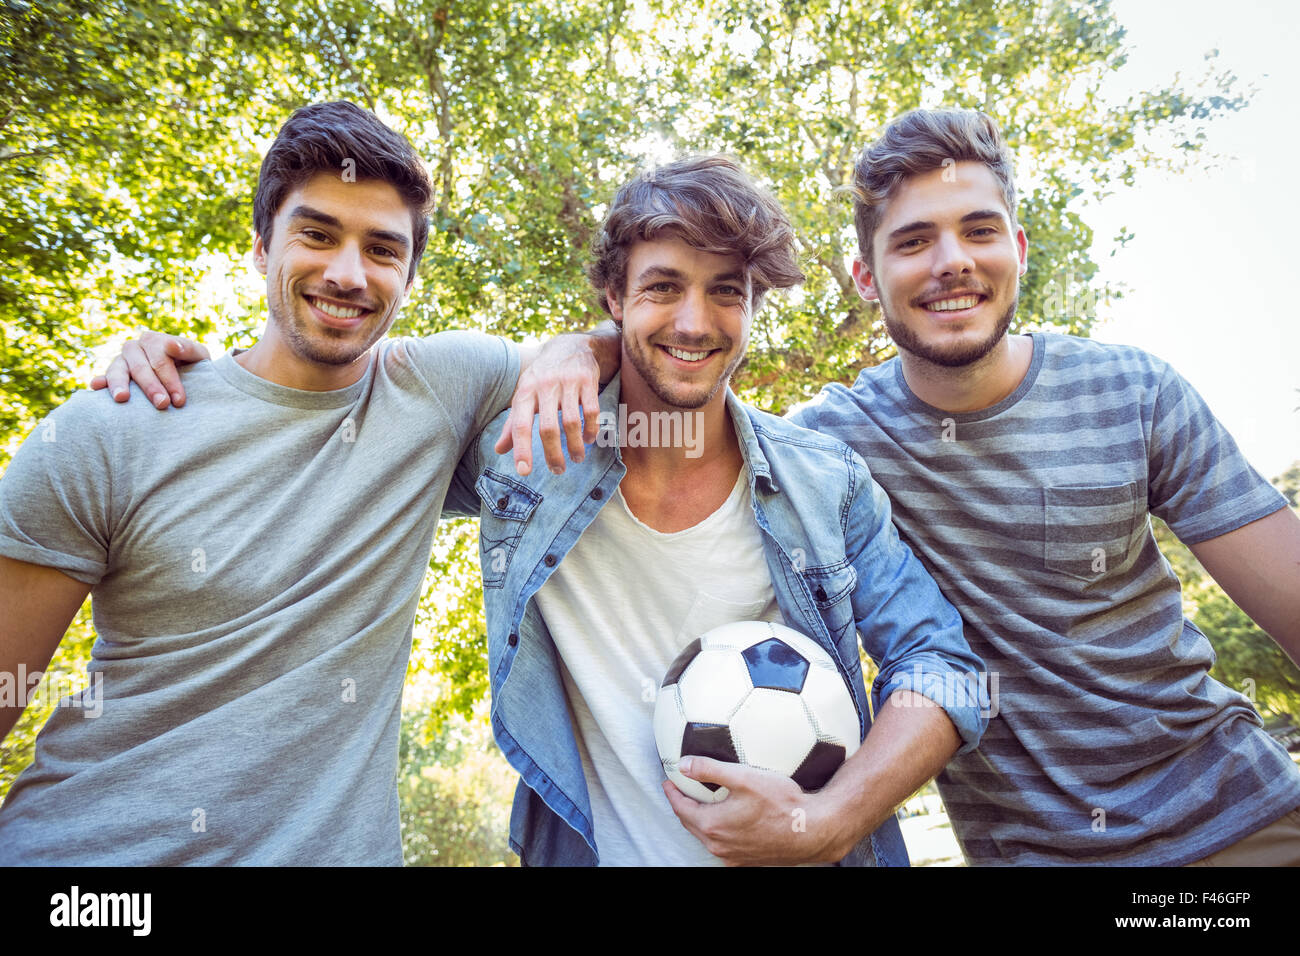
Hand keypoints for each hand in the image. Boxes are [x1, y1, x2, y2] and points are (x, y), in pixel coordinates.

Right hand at [90, 331, 210, 408]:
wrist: (186, 378)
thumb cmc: (193, 366)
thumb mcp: (198, 356)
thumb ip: (189, 349)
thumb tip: (172, 345)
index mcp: (154, 341)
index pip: (160, 358)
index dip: (170, 379)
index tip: (179, 400)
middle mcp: (135, 348)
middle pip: (140, 367)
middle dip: (151, 386)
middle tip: (162, 404)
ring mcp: (121, 361)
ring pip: (118, 370)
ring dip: (119, 384)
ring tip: (122, 398)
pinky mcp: (112, 375)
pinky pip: (103, 377)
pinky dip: (100, 381)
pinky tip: (96, 386)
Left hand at [494, 335, 601, 475]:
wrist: (570, 346)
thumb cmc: (542, 378)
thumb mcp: (524, 395)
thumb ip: (512, 424)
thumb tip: (499, 450)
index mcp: (525, 392)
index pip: (519, 424)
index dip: (521, 449)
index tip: (524, 471)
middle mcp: (544, 386)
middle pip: (548, 428)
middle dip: (553, 454)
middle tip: (558, 471)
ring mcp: (567, 382)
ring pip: (572, 422)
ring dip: (575, 445)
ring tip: (576, 458)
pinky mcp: (587, 380)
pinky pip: (591, 411)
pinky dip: (591, 429)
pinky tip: (589, 439)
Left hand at [662, 756, 847, 865]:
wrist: (812, 830)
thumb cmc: (781, 803)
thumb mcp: (743, 777)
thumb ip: (709, 769)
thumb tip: (684, 764)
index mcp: (712, 826)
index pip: (681, 809)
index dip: (673, 793)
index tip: (669, 782)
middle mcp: (719, 846)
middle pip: (691, 824)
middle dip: (683, 806)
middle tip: (681, 790)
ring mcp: (733, 856)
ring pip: (707, 836)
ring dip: (700, 820)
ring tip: (702, 803)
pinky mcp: (747, 860)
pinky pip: (724, 845)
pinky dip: (717, 831)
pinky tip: (727, 820)